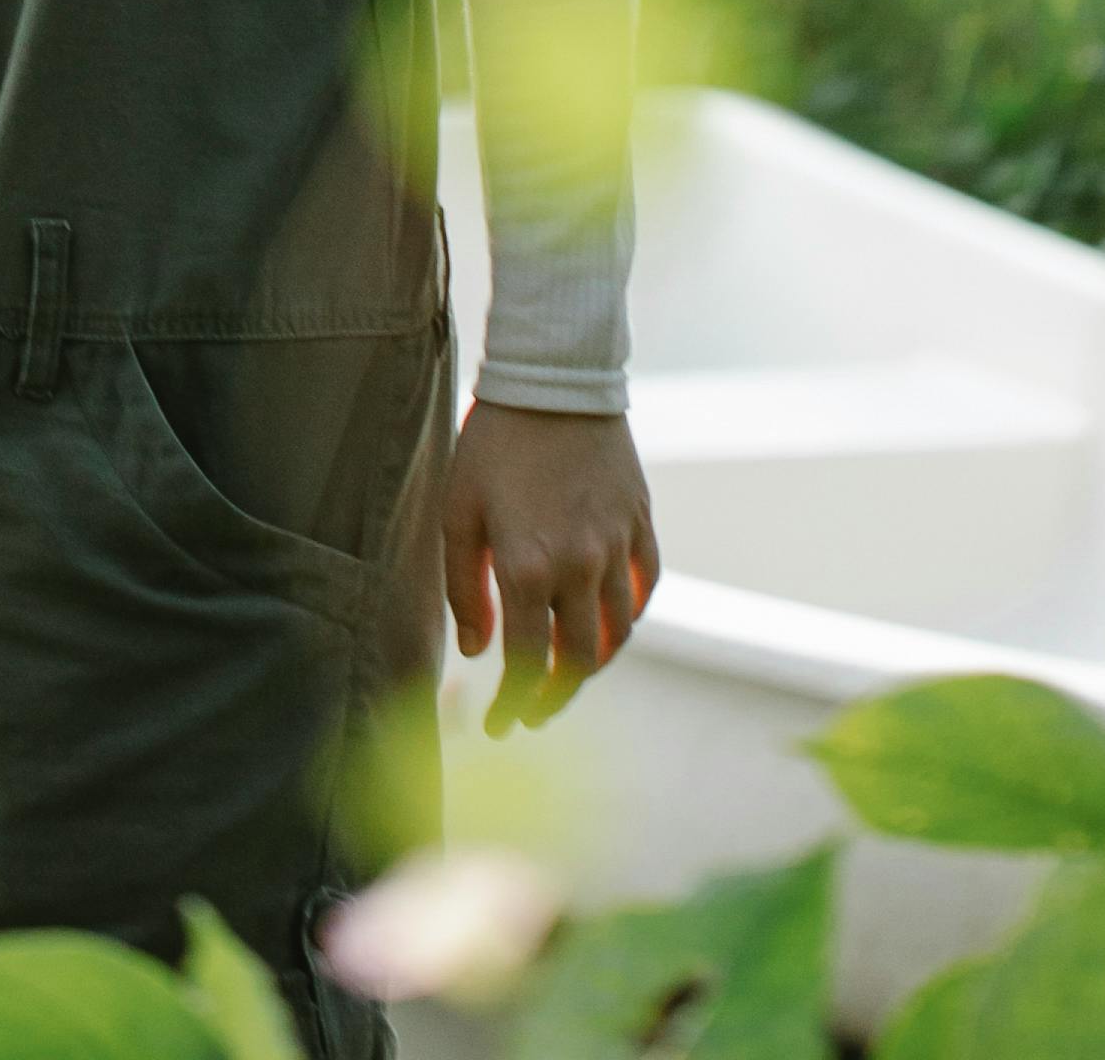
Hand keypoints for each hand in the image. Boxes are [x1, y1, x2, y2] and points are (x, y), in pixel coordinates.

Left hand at [441, 397, 660, 730]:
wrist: (553, 377)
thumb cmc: (494, 443)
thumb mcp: (459, 510)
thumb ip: (463, 586)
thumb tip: (478, 652)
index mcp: (526, 566)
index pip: (525, 664)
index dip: (512, 705)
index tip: (500, 727)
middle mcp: (579, 565)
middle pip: (576, 662)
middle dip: (553, 699)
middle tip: (533, 714)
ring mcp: (616, 545)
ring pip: (616, 632)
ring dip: (592, 665)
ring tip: (567, 675)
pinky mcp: (641, 521)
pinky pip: (645, 587)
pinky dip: (629, 617)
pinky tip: (609, 626)